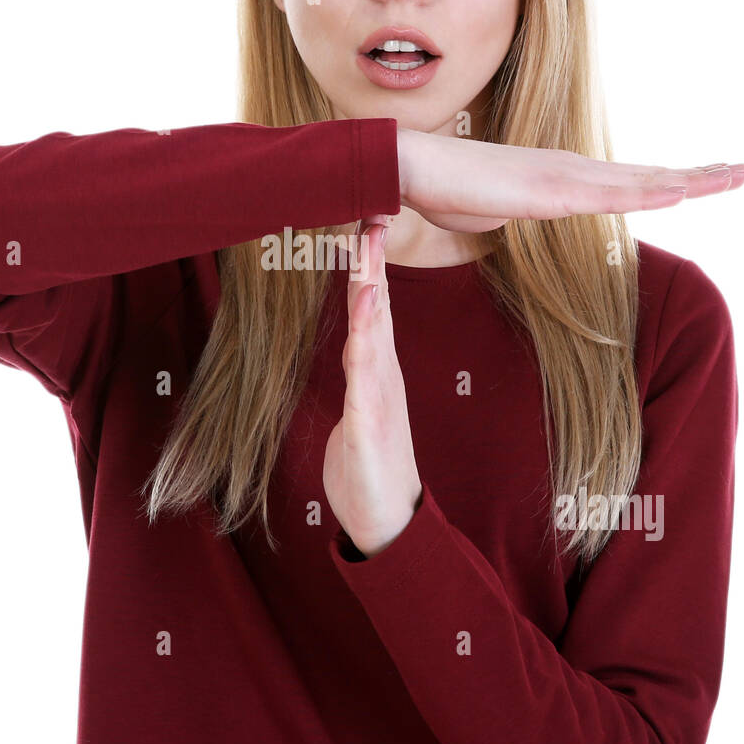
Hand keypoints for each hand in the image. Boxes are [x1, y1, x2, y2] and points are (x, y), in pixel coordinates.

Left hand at [323, 217, 422, 558]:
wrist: (386, 524)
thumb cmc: (368, 466)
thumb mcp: (358, 408)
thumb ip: (358, 373)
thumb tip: (356, 345)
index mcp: (375, 371)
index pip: (371, 308)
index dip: (368, 266)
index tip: (366, 222)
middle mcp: (381, 378)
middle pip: (376, 312)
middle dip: (372, 267)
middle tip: (372, 219)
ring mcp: (379, 402)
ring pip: (372, 342)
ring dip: (369, 303)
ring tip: (365, 266)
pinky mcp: (369, 429)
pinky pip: (364, 387)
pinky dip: (363, 357)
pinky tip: (360, 337)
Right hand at [396, 129, 743, 232]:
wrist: (411, 167)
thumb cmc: (443, 188)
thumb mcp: (490, 213)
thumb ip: (511, 214)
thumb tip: (510, 218)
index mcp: (560, 178)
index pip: (625, 183)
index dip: (666, 182)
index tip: (704, 181)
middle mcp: (570, 170)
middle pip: (644, 176)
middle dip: (696, 175)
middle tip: (743, 170)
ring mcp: (562, 177)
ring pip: (638, 182)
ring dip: (689, 180)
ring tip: (734, 176)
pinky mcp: (548, 190)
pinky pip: (608, 196)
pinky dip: (648, 194)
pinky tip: (681, 194)